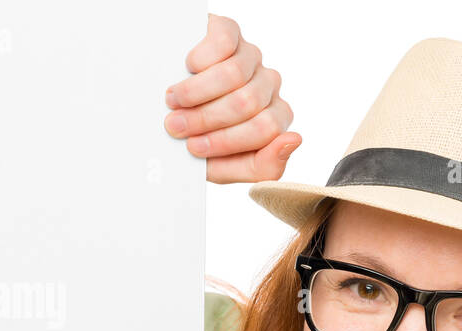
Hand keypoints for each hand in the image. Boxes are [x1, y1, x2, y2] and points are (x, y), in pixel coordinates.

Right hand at [164, 13, 299, 183]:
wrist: (167, 99)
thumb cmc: (199, 135)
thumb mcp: (227, 166)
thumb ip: (263, 167)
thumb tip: (294, 140)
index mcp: (275, 118)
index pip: (266, 131)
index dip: (225, 141)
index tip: (193, 148)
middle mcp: (268, 86)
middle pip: (247, 103)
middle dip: (206, 119)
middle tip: (176, 126)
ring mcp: (251, 57)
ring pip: (233, 75)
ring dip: (196, 92)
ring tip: (174, 101)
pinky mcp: (231, 31)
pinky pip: (223, 45)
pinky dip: (200, 60)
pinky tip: (187, 69)